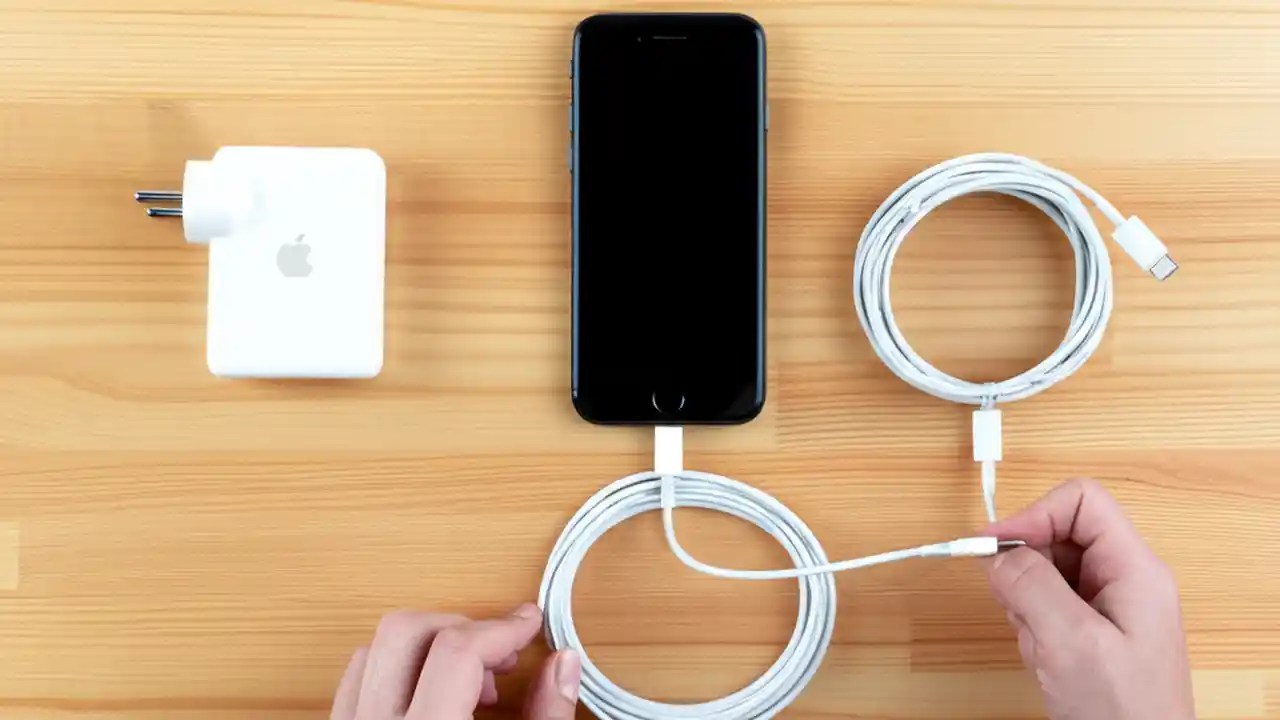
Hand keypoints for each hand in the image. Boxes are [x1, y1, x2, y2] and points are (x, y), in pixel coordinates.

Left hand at [330, 604, 580, 719]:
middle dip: (462, 630)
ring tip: (469, 685)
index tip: (528, 626)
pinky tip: (430, 696)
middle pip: (406, 632)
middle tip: (501, 654)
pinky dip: (393, 673)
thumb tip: (563, 665)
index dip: (501, 628)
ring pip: (372, 651)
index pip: (456, 651)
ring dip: (426, 650)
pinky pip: (354, 682)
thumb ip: (546, 718)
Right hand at [984, 478, 1194, 719]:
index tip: (994, 544)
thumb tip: (997, 553)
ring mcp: (1108, 606)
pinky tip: (1046, 660)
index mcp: (1134, 570)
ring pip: (1045, 571)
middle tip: (1017, 608)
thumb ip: (1033, 588)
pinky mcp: (1091, 630)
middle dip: (1025, 568)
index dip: (1034, 514)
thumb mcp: (1072, 644)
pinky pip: (1045, 606)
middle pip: (1058, 534)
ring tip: (1043, 647)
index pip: (1081, 502)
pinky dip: (1032, 627)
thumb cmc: (1125, 714)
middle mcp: (1124, 580)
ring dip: (1026, 605)